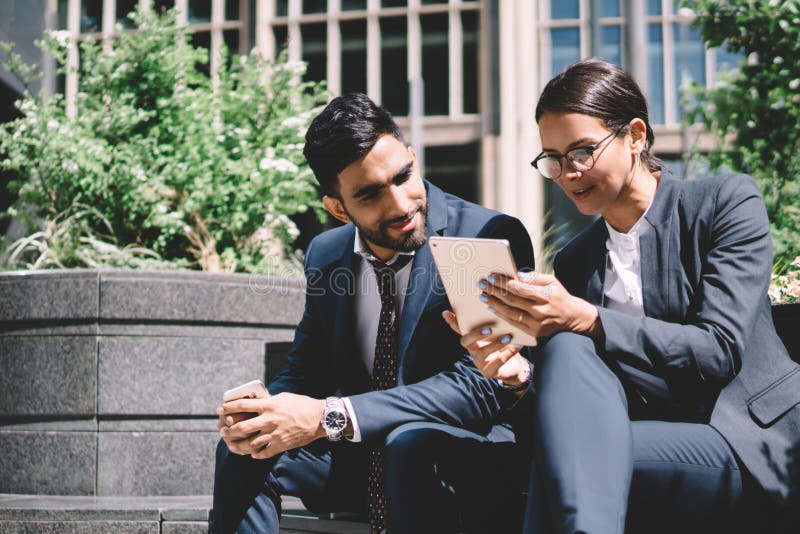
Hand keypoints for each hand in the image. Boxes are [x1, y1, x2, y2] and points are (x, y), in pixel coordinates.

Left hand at [219, 393, 325, 459]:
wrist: (319, 418)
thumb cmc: (302, 405)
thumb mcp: (283, 398)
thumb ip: (268, 402)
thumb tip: (255, 403)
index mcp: (269, 405)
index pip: (243, 405)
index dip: (229, 407)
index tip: (220, 409)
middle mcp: (269, 420)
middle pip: (242, 427)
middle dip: (229, 430)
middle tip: (223, 431)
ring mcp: (274, 434)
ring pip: (249, 443)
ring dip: (238, 445)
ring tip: (232, 444)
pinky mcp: (281, 445)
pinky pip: (263, 453)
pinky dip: (255, 454)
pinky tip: (252, 453)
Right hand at [442, 310, 527, 384]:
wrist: (515, 366)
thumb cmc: (506, 344)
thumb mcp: (500, 331)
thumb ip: (494, 321)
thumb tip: (493, 303)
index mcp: (473, 339)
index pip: (459, 329)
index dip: (452, 322)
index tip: (447, 312)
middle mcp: (473, 350)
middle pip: (465, 342)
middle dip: (475, 334)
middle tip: (489, 329)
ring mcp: (479, 363)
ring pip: (481, 354)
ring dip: (495, 345)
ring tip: (508, 337)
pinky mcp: (489, 372)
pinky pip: (497, 363)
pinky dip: (508, 353)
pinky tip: (518, 346)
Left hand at [480, 272, 601, 338]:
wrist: (572, 317)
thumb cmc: (559, 295)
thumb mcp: (552, 281)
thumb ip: (534, 277)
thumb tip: (515, 275)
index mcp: (545, 295)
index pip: (520, 287)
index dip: (504, 282)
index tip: (491, 276)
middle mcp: (541, 310)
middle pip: (512, 299)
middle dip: (494, 291)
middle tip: (481, 284)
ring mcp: (537, 323)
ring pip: (510, 312)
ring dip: (494, 304)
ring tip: (483, 296)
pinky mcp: (534, 332)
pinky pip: (514, 323)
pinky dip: (501, 315)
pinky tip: (492, 308)